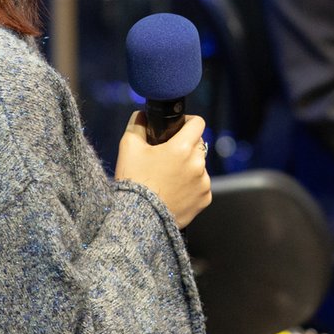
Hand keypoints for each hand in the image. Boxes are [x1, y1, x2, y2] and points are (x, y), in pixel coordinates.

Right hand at [114, 112, 211, 227]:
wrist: (138, 218)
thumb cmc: (133, 181)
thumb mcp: (128, 147)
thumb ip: (138, 124)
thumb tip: (142, 115)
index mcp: (182, 148)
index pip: (198, 123)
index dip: (188, 121)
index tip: (179, 127)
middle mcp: (197, 164)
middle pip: (197, 145)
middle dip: (185, 147)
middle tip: (166, 156)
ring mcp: (203, 183)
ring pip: (199, 166)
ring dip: (188, 167)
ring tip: (168, 178)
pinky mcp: (204, 199)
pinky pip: (201, 185)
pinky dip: (191, 186)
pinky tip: (174, 192)